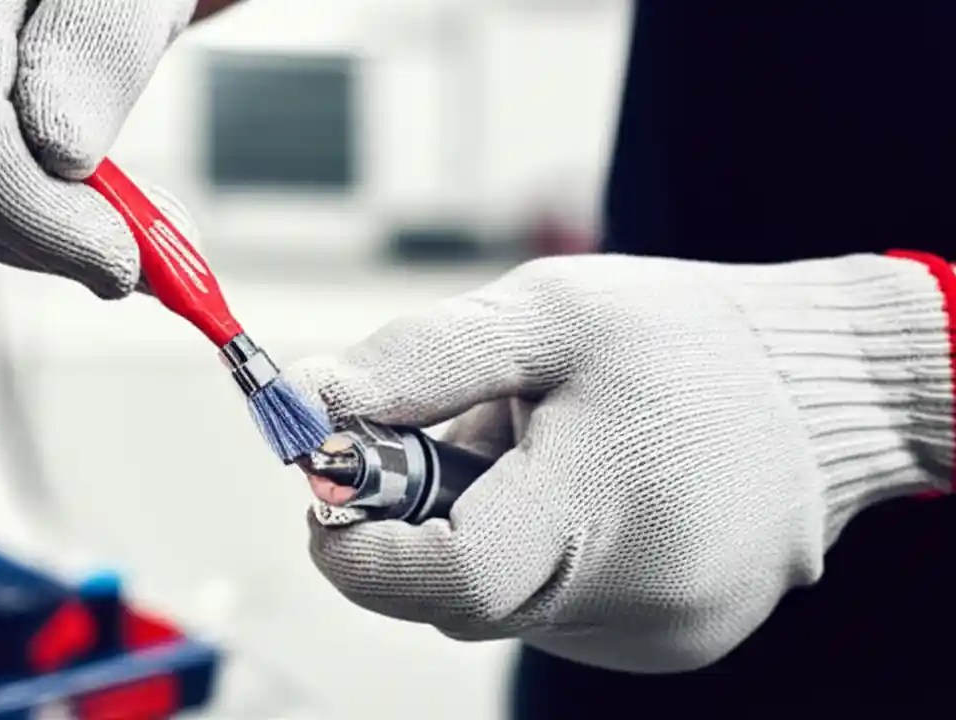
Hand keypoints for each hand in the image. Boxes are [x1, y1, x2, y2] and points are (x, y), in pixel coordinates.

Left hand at [289, 253, 952, 672]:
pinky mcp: (670, 643)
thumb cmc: (693, 342)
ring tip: (546, 454)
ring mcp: (654, 636)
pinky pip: (556, 611)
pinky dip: (538, 555)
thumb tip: (315, 402)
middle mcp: (629, 605)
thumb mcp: (548, 315)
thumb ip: (420, 363)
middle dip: (420, 522)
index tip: (326, 494)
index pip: (440, 578)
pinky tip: (584, 493)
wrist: (830, 391)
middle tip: (456, 436)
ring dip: (484, 535)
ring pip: (502, 606)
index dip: (361, 546)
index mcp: (594, 517)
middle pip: (457, 596)